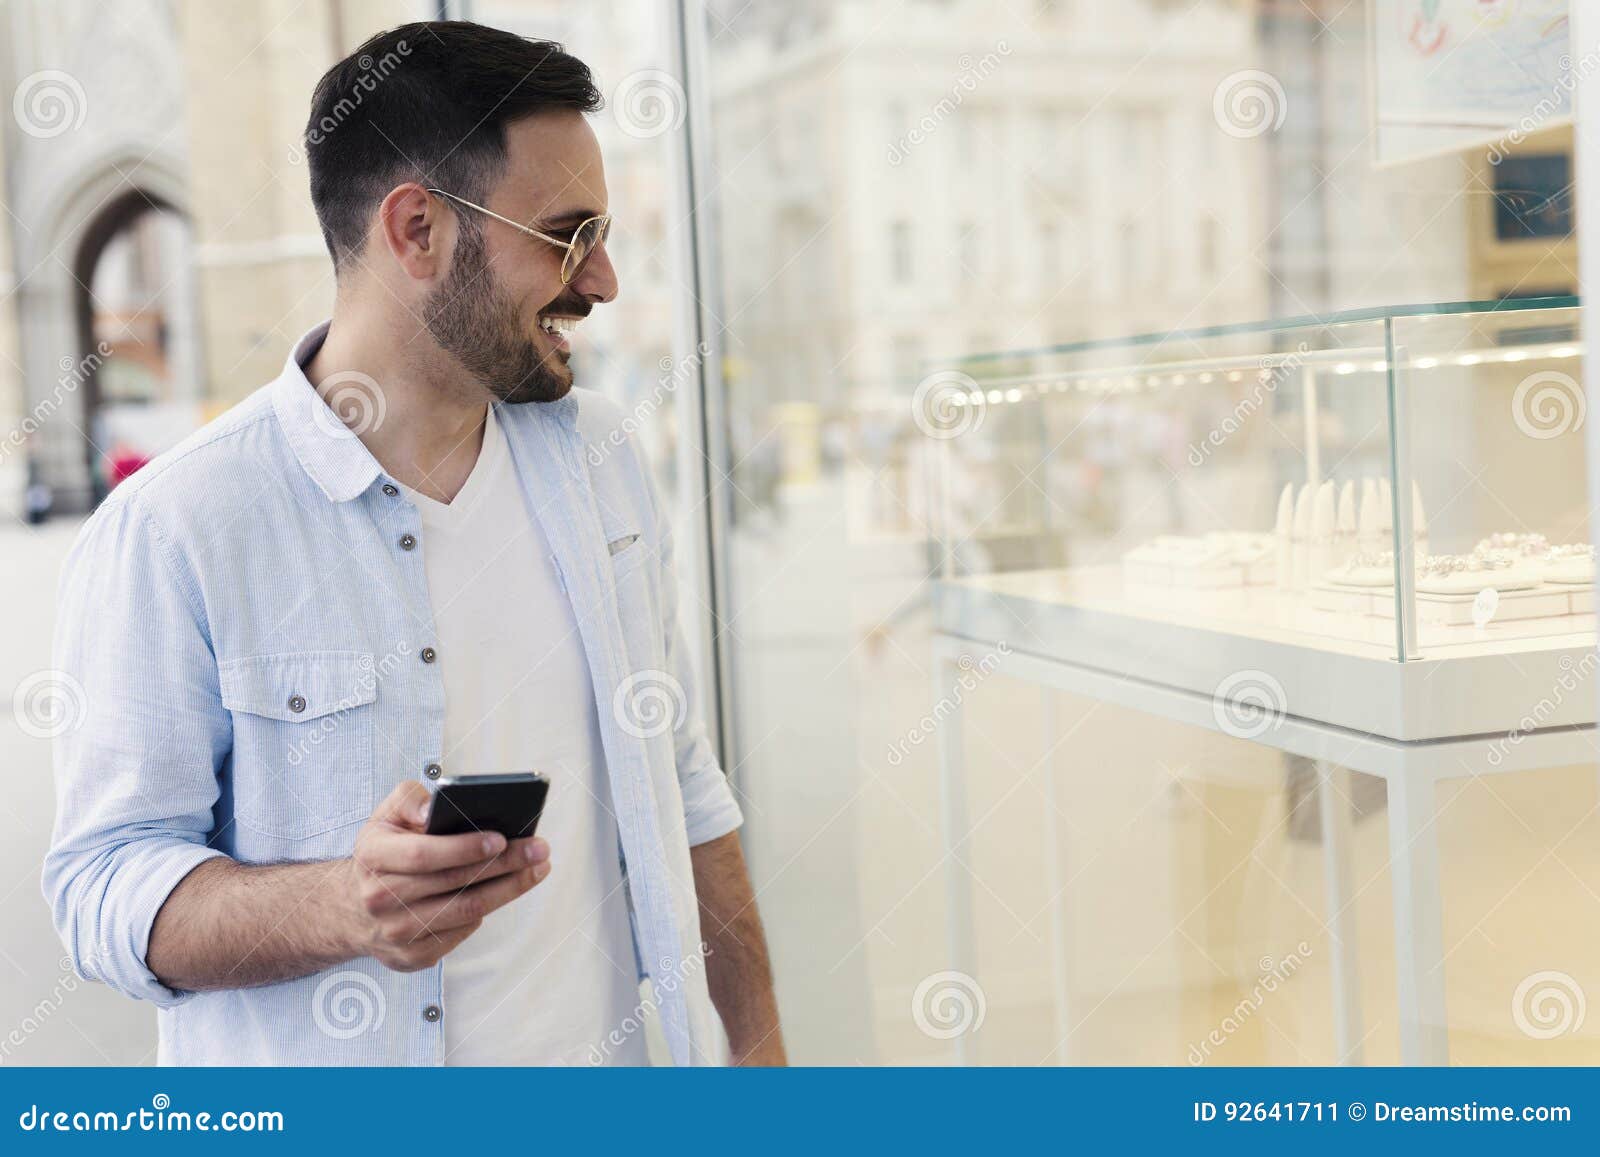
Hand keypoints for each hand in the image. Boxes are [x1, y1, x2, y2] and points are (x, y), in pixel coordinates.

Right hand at [343, 781, 550, 971]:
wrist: (353, 907)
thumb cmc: (382, 852)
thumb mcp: (385, 816)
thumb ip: (411, 800)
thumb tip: (436, 807)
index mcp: (373, 857)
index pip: (423, 854)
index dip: (464, 847)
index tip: (502, 838)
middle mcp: (379, 898)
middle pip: (454, 883)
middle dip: (505, 864)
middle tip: (539, 849)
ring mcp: (395, 932)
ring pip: (465, 911)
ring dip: (508, 890)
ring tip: (537, 869)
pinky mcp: (412, 956)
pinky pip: (461, 933)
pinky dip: (487, 911)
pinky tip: (506, 890)